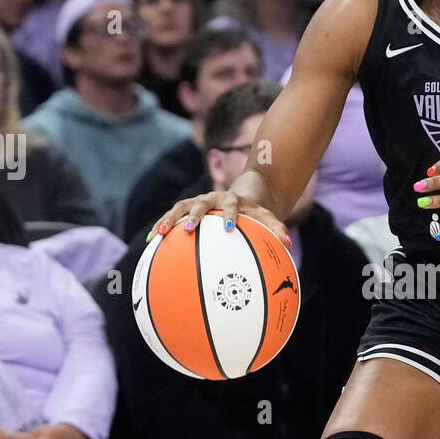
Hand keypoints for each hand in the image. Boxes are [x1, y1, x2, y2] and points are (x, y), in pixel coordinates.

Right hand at [149, 189, 291, 248]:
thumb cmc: (255, 212)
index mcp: (232, 199)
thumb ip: (276, 228)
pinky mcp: (186, 208)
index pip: (230, 204)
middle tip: (189, 230)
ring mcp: (197, 202)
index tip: (229, 227)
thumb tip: (289, 243)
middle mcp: (212, 197)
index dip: (229, 214)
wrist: (243, 195)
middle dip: (194, 216)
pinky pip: (172, 217)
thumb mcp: (266, 216)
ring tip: (159, 234)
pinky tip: (151, 241)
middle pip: (200, 203)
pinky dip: (161, 226)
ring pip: (180, 207)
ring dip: (169, 219)